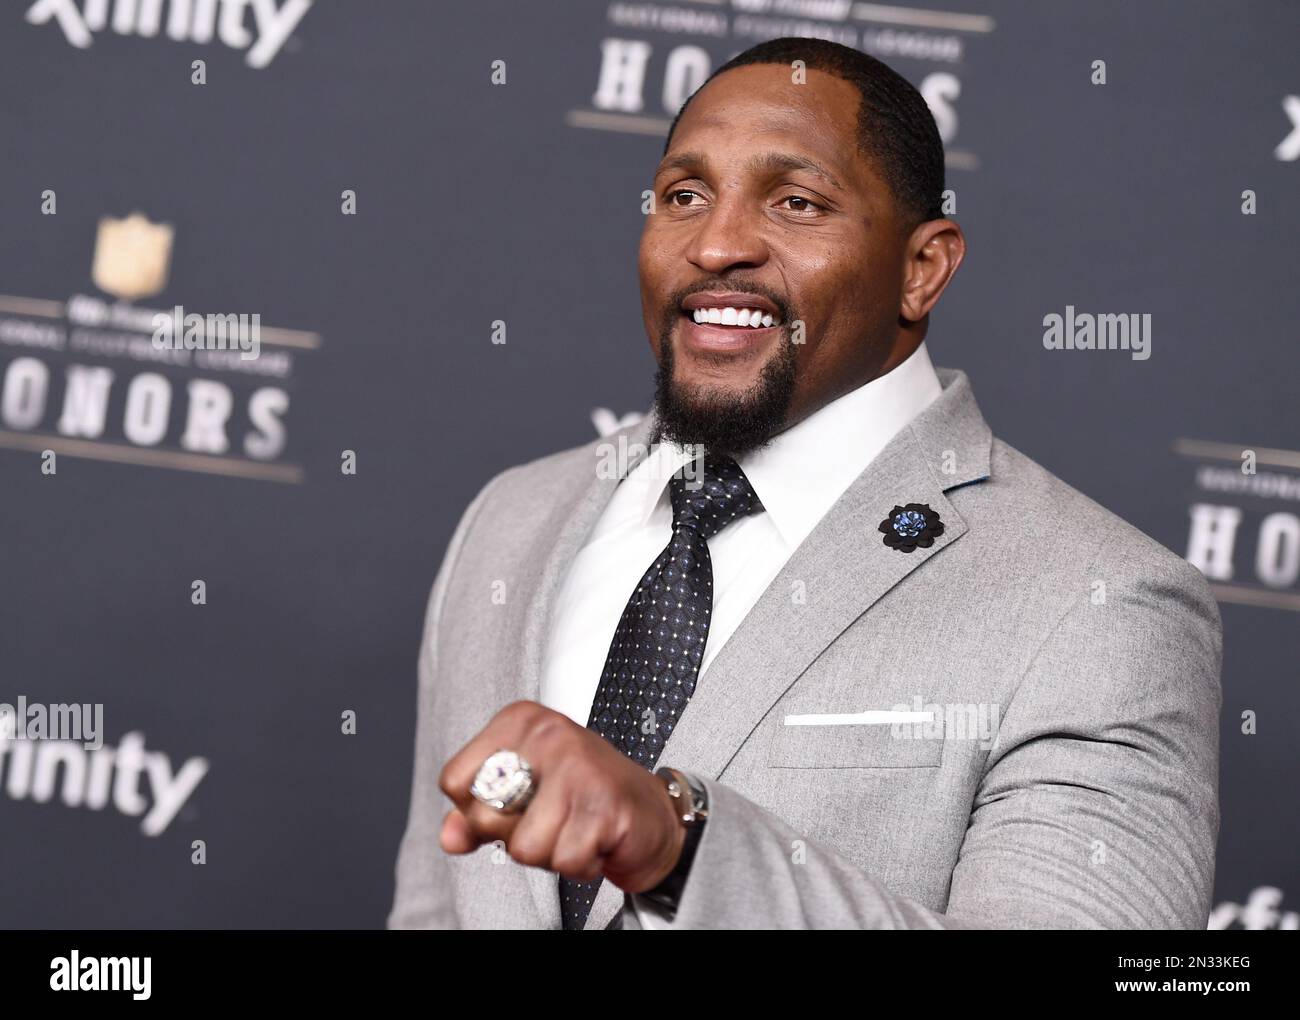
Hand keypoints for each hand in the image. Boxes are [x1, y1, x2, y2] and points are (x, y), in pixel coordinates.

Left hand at [438, 701, 685, 893]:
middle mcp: (548, 734)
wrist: (649, 814)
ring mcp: (578, 767)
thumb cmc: (585, 796)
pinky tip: (594, 839)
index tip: (513, 804)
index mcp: (520, 722)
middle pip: (485, 816)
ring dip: (550, 853)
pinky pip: (562, 860)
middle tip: (551, 819)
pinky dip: (579, 864)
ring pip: (523, 846)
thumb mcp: (523, 794)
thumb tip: (450, 836)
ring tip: (574, 829)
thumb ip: (479, 812)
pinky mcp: (603, 804)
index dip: (476, 809)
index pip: (455, 780)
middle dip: (515, 836)